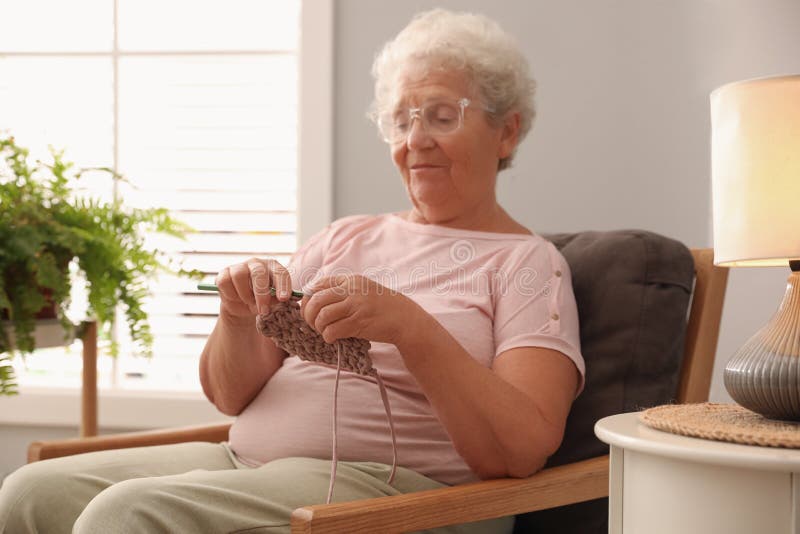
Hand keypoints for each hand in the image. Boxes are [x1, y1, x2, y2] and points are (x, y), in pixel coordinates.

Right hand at [215, 257, 293, 321]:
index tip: (283, 299)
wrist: (243, 306)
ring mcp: (239, 266)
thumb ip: (276, 299)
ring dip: (245, 294)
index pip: (280, 272)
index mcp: (273, 267)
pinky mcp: (224, 273)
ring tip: (248, 302)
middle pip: (259, 273)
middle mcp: (257, 263)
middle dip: (261, 293)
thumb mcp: (272, 302)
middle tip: (264, 310)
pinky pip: (225, 281)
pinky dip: (231, 294)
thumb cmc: (262, 301)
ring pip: (239, 275)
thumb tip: (282, 299)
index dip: (283, 285)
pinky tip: (236, 298)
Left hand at [301, 274, 419, 345]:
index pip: (317, 285)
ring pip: (322, 315)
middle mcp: (351, 289)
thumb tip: (314, 299)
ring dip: (318, 327)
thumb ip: (342, 291)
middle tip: (312, 324)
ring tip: (324, 332)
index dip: (308, 299)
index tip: (309, 310)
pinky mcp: (359, 322)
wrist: (405, 319)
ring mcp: (355, 305)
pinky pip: (332, 330)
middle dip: (308, 315)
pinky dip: (328, 336)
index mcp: (350, 280)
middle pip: (315, 300)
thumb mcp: (362, 290)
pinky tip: (333, 339)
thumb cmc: (382, 307)